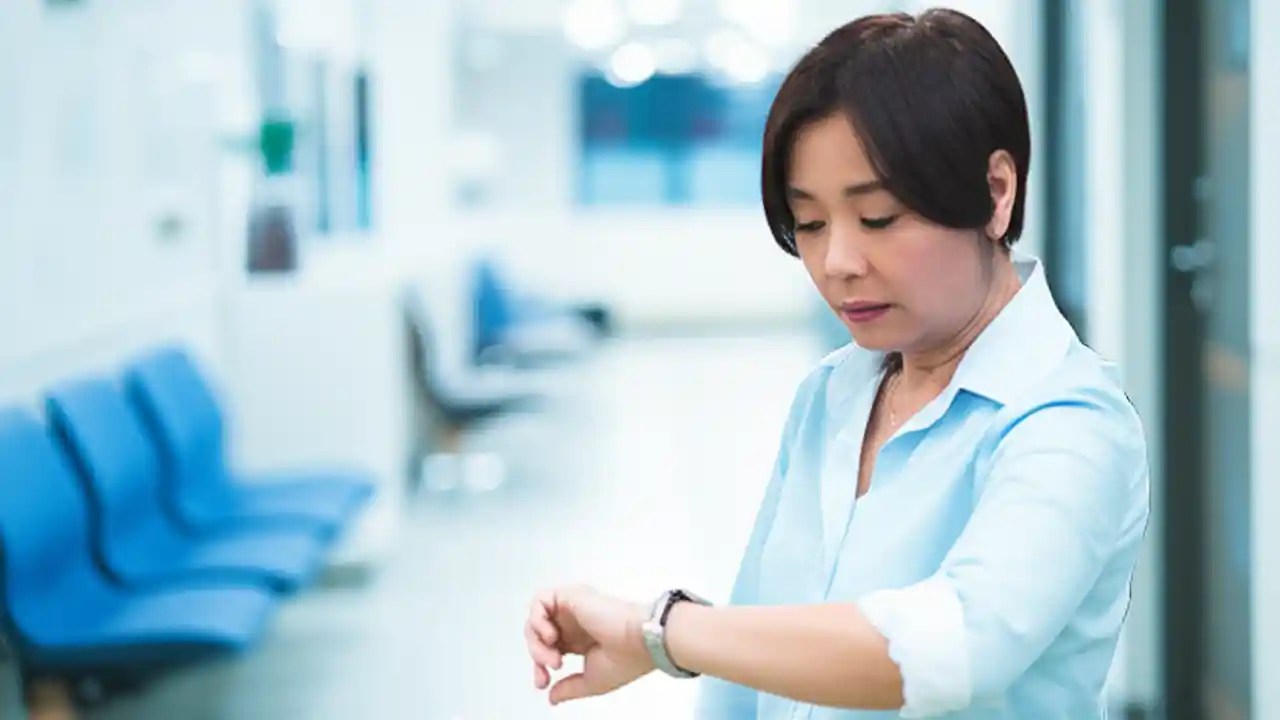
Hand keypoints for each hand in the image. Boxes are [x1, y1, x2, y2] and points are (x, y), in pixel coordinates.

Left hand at [525, 585, 653, 704]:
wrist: (639, 639)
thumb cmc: (627, 657)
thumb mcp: (592, 681)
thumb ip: (569, 688)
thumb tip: (552, 697)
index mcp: (580, 639)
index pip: (550, 648)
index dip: (541, 666)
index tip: (544, 683)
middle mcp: (575, 622)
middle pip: (539, 635)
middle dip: (537, 655)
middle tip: (552, 668)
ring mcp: (572, 608)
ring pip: (537, 619)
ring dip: (537, 640)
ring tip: (553, 653)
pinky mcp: (570, 595)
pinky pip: (540, 600)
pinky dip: (538, 619)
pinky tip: (551, 635)